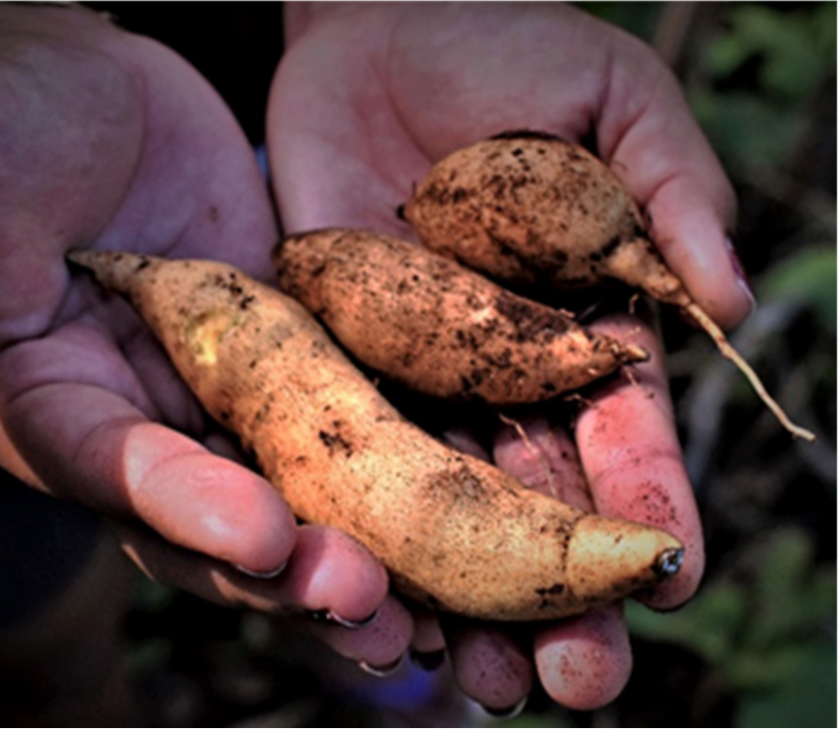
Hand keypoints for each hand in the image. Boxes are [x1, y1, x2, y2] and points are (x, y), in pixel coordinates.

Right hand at [0, 5, 404, 666]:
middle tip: (370, 605)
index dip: (181, 506)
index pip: (109, 468)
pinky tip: (465, 522)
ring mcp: (219, 404)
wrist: (89, 87)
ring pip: (289, 501)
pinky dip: (397, 482)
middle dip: (287, 572)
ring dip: (356, 560)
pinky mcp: (291, 366)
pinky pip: (344, 432)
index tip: (262, 533)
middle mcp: (135, 427)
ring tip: (433, 615)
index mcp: (42, 403)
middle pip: (210, 522)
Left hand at [267, 0, 740, 708]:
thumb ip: (671, 192)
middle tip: (575, 687)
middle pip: (535, 500)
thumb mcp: (610, 102)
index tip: (668, 583)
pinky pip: (342, 450)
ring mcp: (412, 372)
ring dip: (458, 595)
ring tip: (473, 683)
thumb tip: (731, 297)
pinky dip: (354, 523)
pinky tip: (361, 592)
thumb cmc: (508, 49)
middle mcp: (500, 370)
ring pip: (440, 504)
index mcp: (585, 325)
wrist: (373, 31)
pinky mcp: (330, 358)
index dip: (648, 507)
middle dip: (559, 594)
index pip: (624, 436)